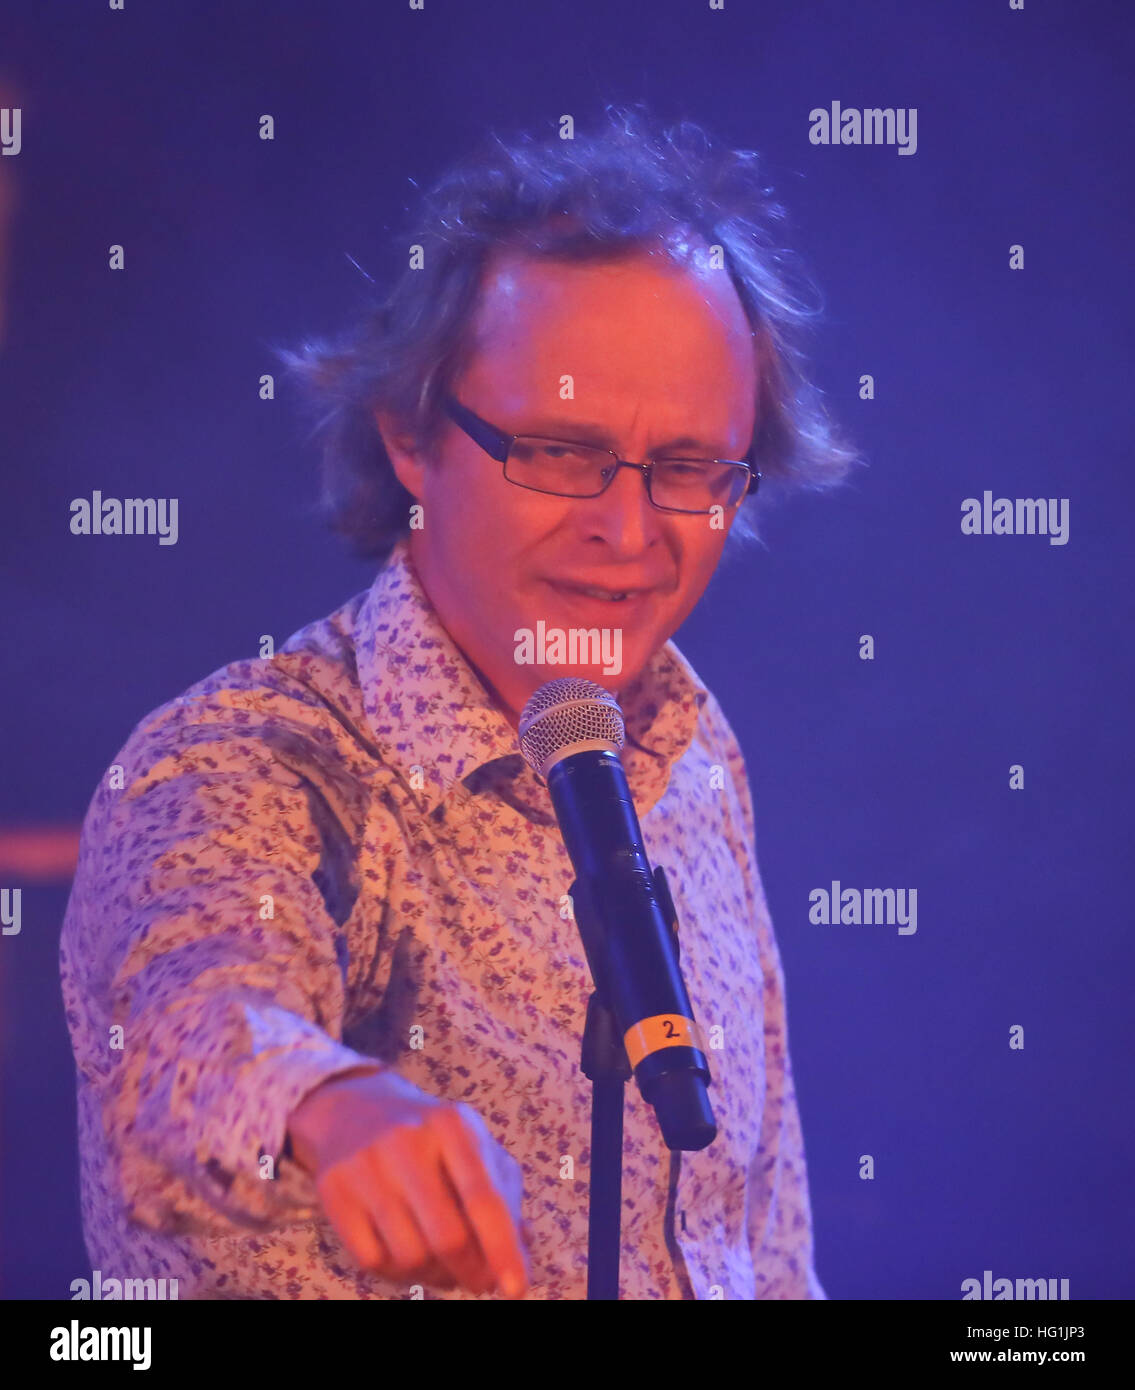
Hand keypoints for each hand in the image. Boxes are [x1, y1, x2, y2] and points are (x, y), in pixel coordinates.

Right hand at [286, 1067, 529, 1297]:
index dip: (502, 1249)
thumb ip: (501, 1193)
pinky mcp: (332, 1190)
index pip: (483, 1198)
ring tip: (441, 1262)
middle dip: (471, 1271)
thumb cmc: (429, 1137)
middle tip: (480, 1282)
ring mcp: (365, 1165)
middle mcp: (407, 1141)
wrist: (353, 1108)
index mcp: (452, 1125)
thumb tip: (520, 1250)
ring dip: (434, 1274)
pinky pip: (371, 1260)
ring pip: (410, 1256)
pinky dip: (396, 1273)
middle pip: (447, 1237)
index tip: (516, 1289)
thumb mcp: (471, 1144)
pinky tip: (405, 1254)